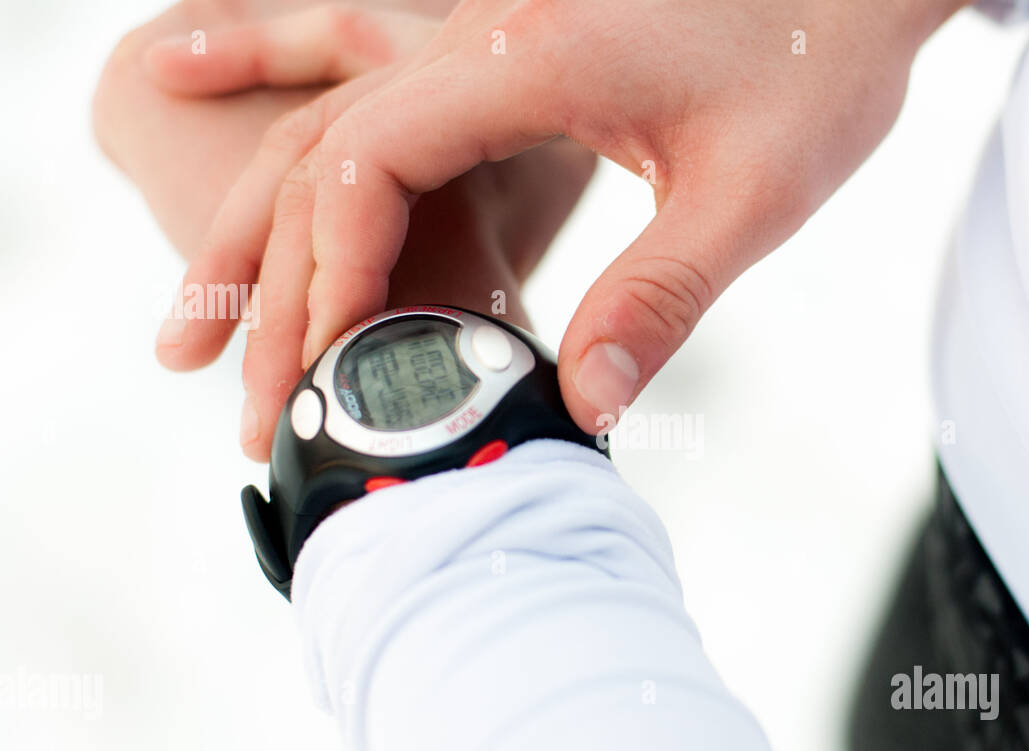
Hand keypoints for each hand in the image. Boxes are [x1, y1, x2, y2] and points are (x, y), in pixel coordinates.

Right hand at [171, 0, 968, 435]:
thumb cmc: (816, 66)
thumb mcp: (752, 195)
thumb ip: (660, 298)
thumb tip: (580, 408)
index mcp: (529, 59)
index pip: (370, 163)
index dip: (331, 272)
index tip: (323, 363)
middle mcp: (484, 31)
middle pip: (325, 152)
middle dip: (270, 275)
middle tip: (219, 380)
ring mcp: (484, 29)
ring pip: (329, 113)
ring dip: (252, 209)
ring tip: (185, 302)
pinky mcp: (500, 46)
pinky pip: (365, 72)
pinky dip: (275, 84)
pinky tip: (193, 70)